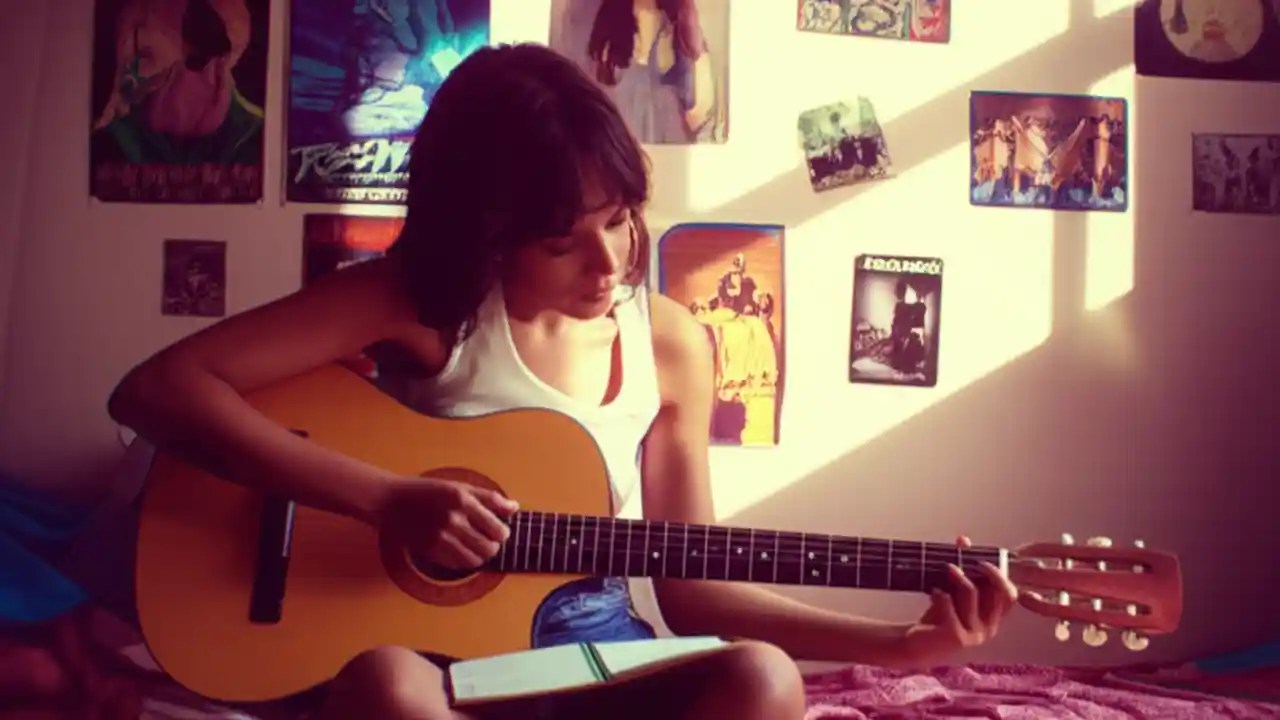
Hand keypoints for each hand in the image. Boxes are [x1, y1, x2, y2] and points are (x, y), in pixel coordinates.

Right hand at [376, 476, 518, 570]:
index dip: (503, 533)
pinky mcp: (430, 551)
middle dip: (493, 546)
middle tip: (489, 540)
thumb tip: (514, 508)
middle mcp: (453, 520)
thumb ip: (489, 498)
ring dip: (481, 556)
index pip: (497, 528)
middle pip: (489, 547)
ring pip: (475, 560)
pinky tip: (461, 550)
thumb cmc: (428, 490)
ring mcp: (440, 538)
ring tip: (477, 547)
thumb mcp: (459, 487)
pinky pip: (458, 565)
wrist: (393, 501)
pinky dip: (465, 561)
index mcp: (462, 500)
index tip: (500, 531)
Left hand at [900, 535, 1017, 666]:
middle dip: (989, 571)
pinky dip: (940, 592)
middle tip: (972, 560)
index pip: (1010, 596)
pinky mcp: (955, 636)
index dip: (1002, 575)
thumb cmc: (939, 617)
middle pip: (1001, 593)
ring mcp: (973, 634)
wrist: (916, 644)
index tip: (984, 560)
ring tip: (946, 568)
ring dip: (958, 575)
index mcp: (992, 619)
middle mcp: (988, 628)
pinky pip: (949, 603)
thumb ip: (963, 569)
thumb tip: (963, 538)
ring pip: (972, 592)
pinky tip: (933, 592)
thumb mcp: (954, 593)